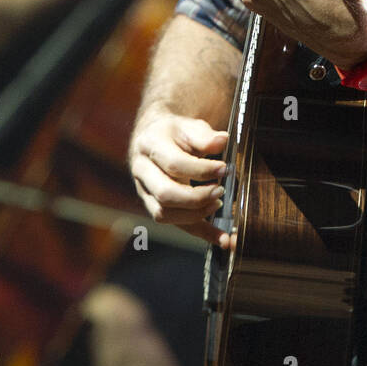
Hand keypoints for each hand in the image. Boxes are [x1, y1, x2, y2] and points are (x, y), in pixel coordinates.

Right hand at [128, 103, 232, 248]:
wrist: (155, 137)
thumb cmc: (176, 133)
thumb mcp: (190, 127)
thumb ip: (205, 136)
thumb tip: (222, 141)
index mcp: (150, 145)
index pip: (174, 164)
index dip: (201, 169)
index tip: (225, 168)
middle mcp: (141, 170)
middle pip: (164, 194)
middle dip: (196, 197)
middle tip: (220, 190)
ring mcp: (144, 191)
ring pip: (164, 214)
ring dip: (195, 215)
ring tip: (217, 204)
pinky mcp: (154, 206)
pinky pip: (175, 225)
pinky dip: (200, 233)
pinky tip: (222, 239)